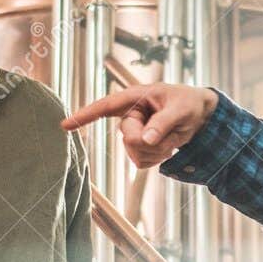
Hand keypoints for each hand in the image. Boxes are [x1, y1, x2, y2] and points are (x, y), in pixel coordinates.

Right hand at [61, 84, 219, 168]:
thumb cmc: (188, 104)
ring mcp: (133, 133)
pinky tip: (167, 146)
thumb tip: (144, 139)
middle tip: (171, 132)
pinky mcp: (139, 147)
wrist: (198, 115)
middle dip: (153, 142)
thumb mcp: (180, 110)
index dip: (84, 116)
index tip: (64, 126)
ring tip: (171, 136)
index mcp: (135, 98)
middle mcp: (129, 115)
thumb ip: (162, 124)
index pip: (105, 107)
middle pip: (129, 139)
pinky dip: (158, 158)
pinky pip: (142, 163)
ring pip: (135, 154)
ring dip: (158, 151)